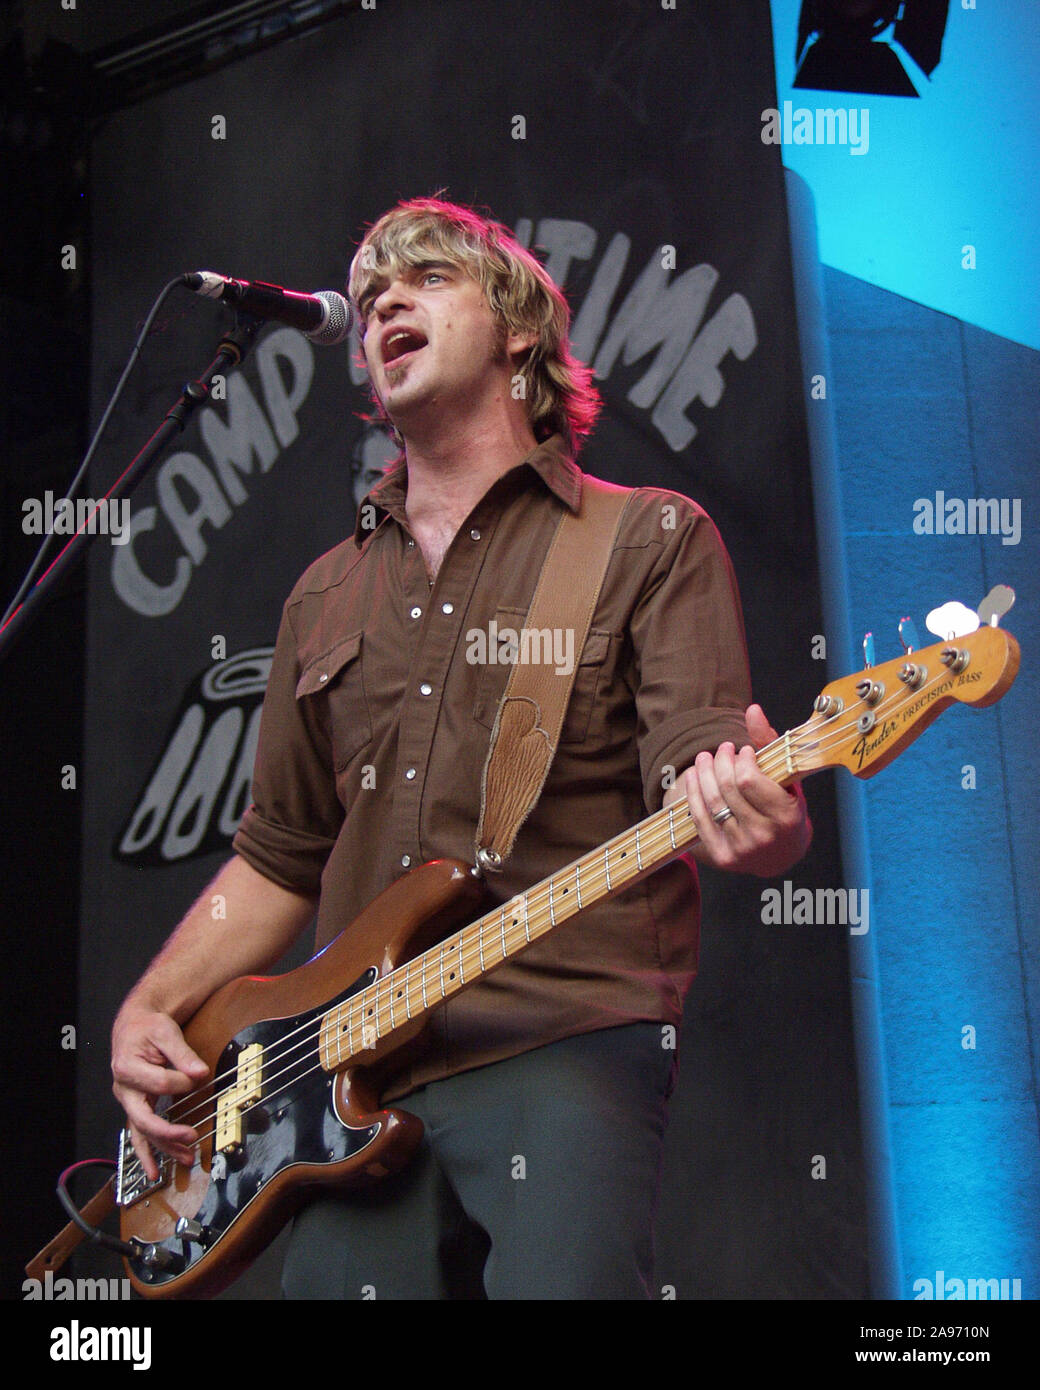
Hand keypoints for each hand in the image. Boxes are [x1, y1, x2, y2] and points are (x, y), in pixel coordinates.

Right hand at [111, 1005, 209, 1179]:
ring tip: (185, 1158)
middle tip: (190, 1136)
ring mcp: (129, 1102)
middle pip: (144, 1118)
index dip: (182, 1081)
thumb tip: (199, 1072)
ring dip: (164, 1147)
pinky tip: (154, 1170)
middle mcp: (124, 1089)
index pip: (159, 1083)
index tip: (198, 1075)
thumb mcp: (165, 1032)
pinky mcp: (136, 1108)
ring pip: (143, 1132)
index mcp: (127, 1068)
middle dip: (168, 1131)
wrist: (134, 1026)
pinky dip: (146, 1154)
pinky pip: (139, 1134)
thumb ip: (182, 1053)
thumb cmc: (147, 1027)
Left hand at [665, 703, 811, 877]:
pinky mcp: (724, 857)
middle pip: (727, 788)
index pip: (748, 780)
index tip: (744, 751)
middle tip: (722, 749)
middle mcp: (763, 836)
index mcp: (786, 817)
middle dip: (721, 762)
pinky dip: (693, 794)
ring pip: (712, 802)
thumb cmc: (787, 806)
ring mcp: (742, 849)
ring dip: (703, 773)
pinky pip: (700, 819)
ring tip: (705, 758)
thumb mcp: (788, 776)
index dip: (741, 760)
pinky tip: (695, 776)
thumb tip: (752, 710)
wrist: (783, 853)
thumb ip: (769, 741)